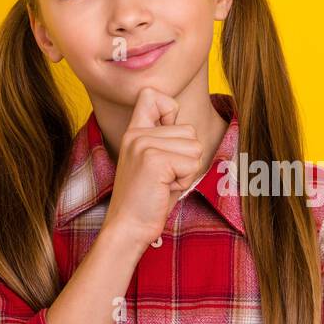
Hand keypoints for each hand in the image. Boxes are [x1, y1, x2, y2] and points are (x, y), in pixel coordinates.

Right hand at [102, 87, 204, 250]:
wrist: (128, 228)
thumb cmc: (147, 200)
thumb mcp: (154, 163)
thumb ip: (165, 140)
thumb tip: (188, 127)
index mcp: (133, 132)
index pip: (152, 95)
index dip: (170, 110)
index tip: (165, 140)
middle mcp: (136, 134)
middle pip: (189, 130)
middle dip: (186, 158)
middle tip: (163, 177)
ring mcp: (144, 145)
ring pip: (195, 147)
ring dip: (187, 171)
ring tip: (163, 183)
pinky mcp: (155, 160)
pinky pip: (192, 164)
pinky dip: (185, 181)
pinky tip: (164, 189)